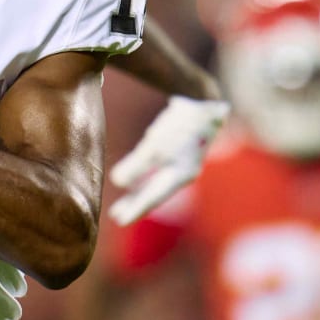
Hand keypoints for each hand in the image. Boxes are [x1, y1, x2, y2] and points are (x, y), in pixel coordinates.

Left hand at [108, 96, 229, 225]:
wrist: (203, 98)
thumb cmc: (181, 123)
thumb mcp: (156, 144)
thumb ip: (137, 164)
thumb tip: (117, 182)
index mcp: (180, 175)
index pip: (154, 197)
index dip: (136, 209)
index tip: (118, 221)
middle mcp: (183, 172)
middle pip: (156, 193)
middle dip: (137, 204)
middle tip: (116, 215)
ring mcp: (183, 161)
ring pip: (157, 182)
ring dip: (139, 192)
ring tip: (122, 201)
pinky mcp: (179, 149)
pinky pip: (159, 170)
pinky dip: (146, 176)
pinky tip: (136, 177)